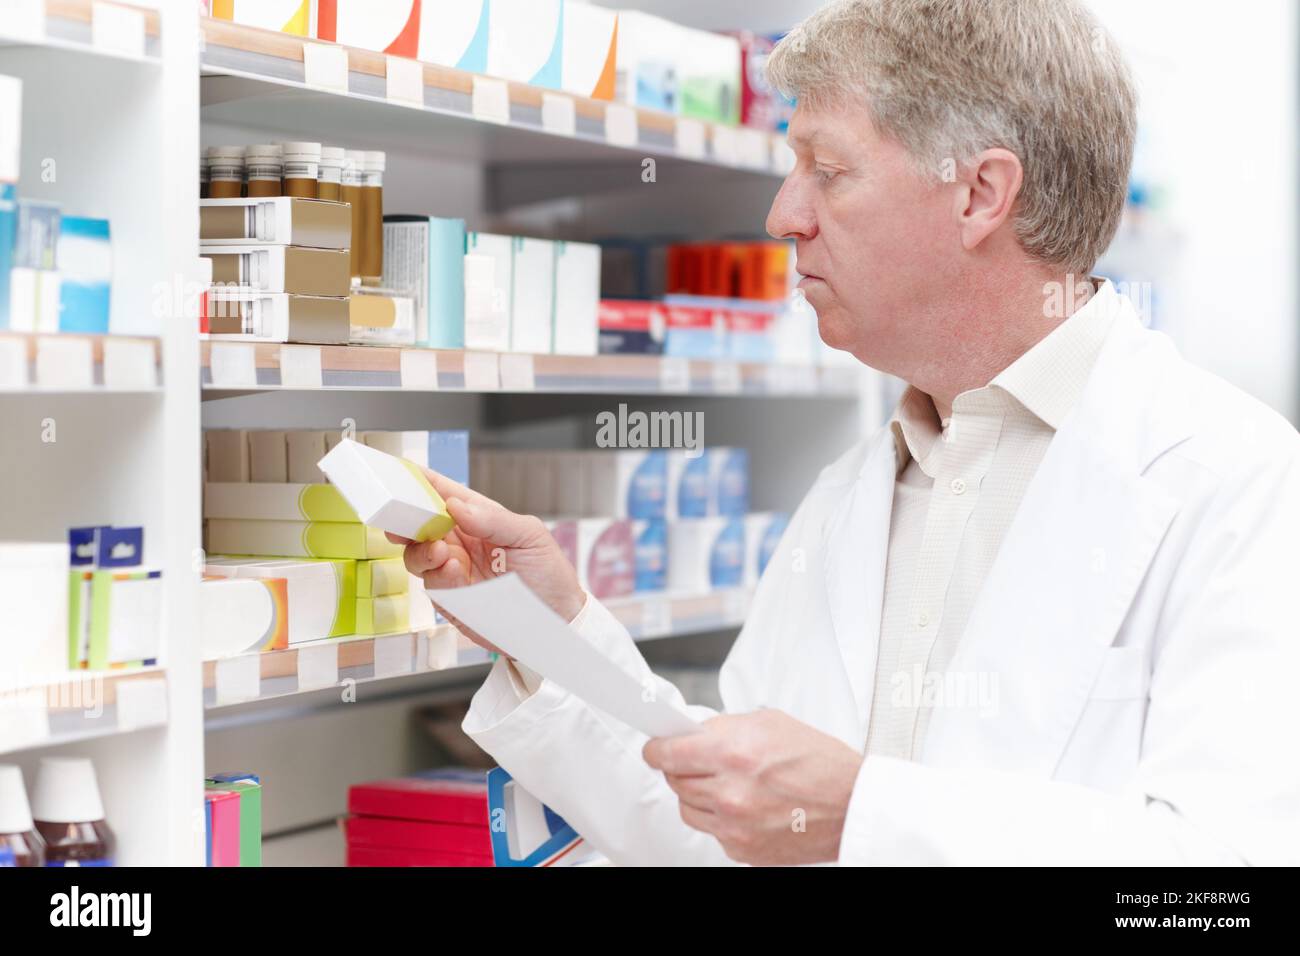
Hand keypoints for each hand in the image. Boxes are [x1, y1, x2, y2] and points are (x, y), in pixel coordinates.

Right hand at [388, 467, 584, 655]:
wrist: (556, 621)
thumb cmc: (549, 574)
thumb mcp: (529, 536)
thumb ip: (493, 519)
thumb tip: (455, 505)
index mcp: (479, 518)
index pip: (446, 495)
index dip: (423, 482)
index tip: (404, 471)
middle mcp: (460, 542)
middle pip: (420, 524)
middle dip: (406, 518)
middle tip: (402, 515)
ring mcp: (452, 570)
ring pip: (417, 554)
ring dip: (422, 550)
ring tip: (441, 552)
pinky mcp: (450, 598)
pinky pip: (431, 584)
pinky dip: (437, 576)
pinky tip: (453, 571)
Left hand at [643, 710, 862, 865]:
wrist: (851, 805)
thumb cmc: (819, 762)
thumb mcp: (768, 723)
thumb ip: (723, 728)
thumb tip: (691, 734)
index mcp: (733, 753)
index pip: (668, 753)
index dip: (656, 749)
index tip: (654, 748)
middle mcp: (730, 793)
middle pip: (675, 781)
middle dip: (682, 768)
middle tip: (700, 761)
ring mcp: (734, 826)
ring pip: (688, 808)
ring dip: (698, 794)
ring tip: (725, 783)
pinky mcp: (741, 850)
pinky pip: (712, 830)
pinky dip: (720, 818)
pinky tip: (745, 805)